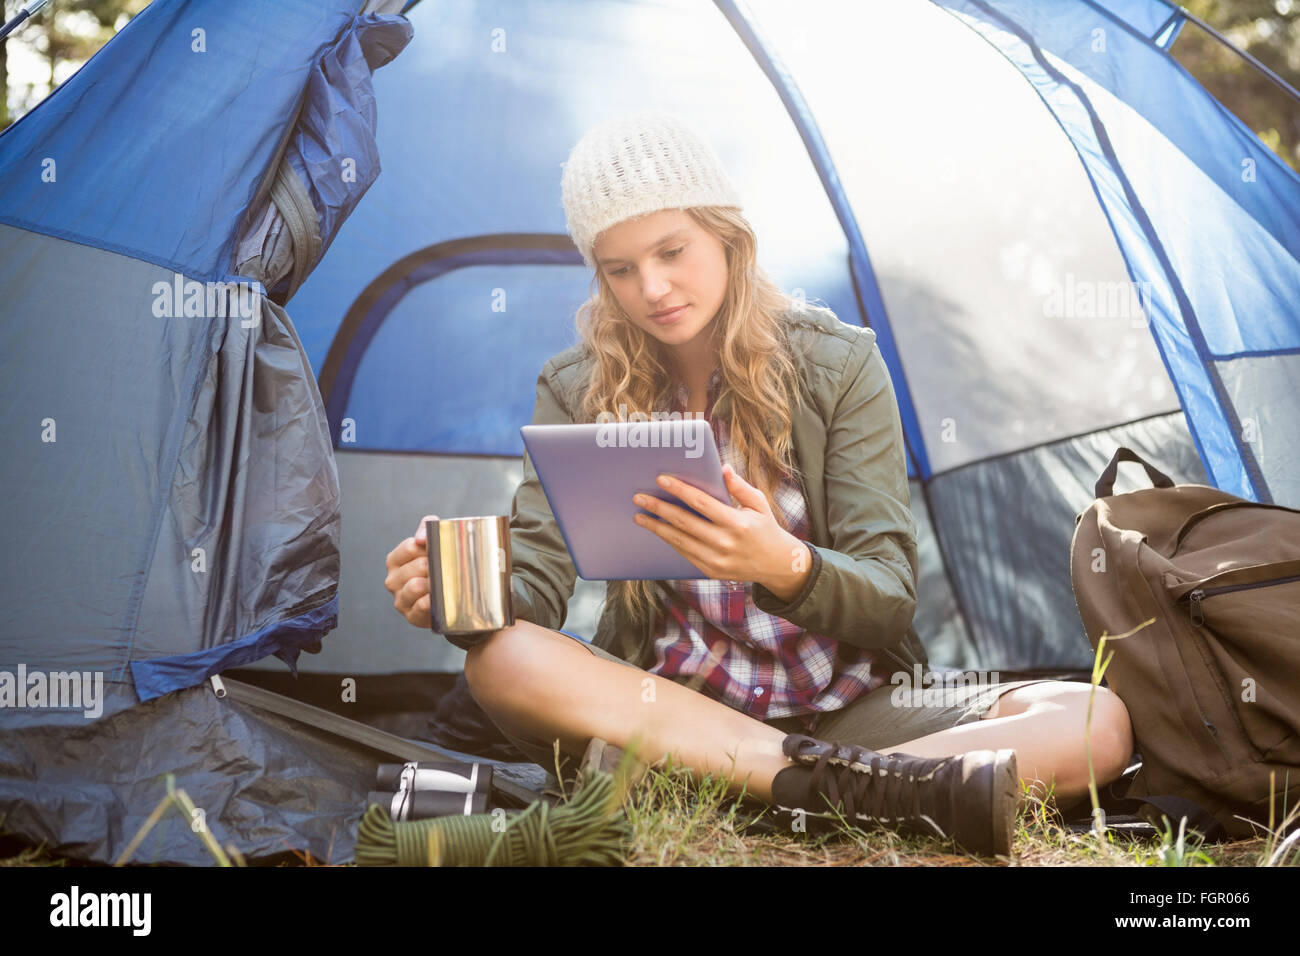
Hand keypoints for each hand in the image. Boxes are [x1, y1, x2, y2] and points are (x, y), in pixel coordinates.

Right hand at [384, 514, 438, 627]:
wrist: (450, 598)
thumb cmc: (438, 566)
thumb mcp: (432, 542)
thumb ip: (427, 528)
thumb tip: (421, 538)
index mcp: (395, 560)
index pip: (410, 547)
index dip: (430, 547)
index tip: (443, 550)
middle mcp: (393, 580)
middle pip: (418, 566)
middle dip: (436, 566)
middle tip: (449, 568)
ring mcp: (400, 599)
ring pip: (416, 586)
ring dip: (434, 583)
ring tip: (445, 582)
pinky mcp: (411, 616)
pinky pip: (421, 607)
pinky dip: (431, 601)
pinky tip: (439, 598)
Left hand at [631, 465, 810, 595]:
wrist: (776, 565)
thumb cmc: (766, 528)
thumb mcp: (759, 504)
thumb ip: (740, 487)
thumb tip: (723, 468)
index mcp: (737, 523)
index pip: (701, 503)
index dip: (679, 490)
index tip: (661, 479)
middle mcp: (725, 543)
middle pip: (684, 522)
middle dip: (659, 509)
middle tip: (639, 498)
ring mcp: (717, 560)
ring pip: (679, 541)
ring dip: (657, 528)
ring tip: (640, 516)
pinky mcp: (711, 571)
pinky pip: (684, 553)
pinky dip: (670, 541)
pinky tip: (659, 530)